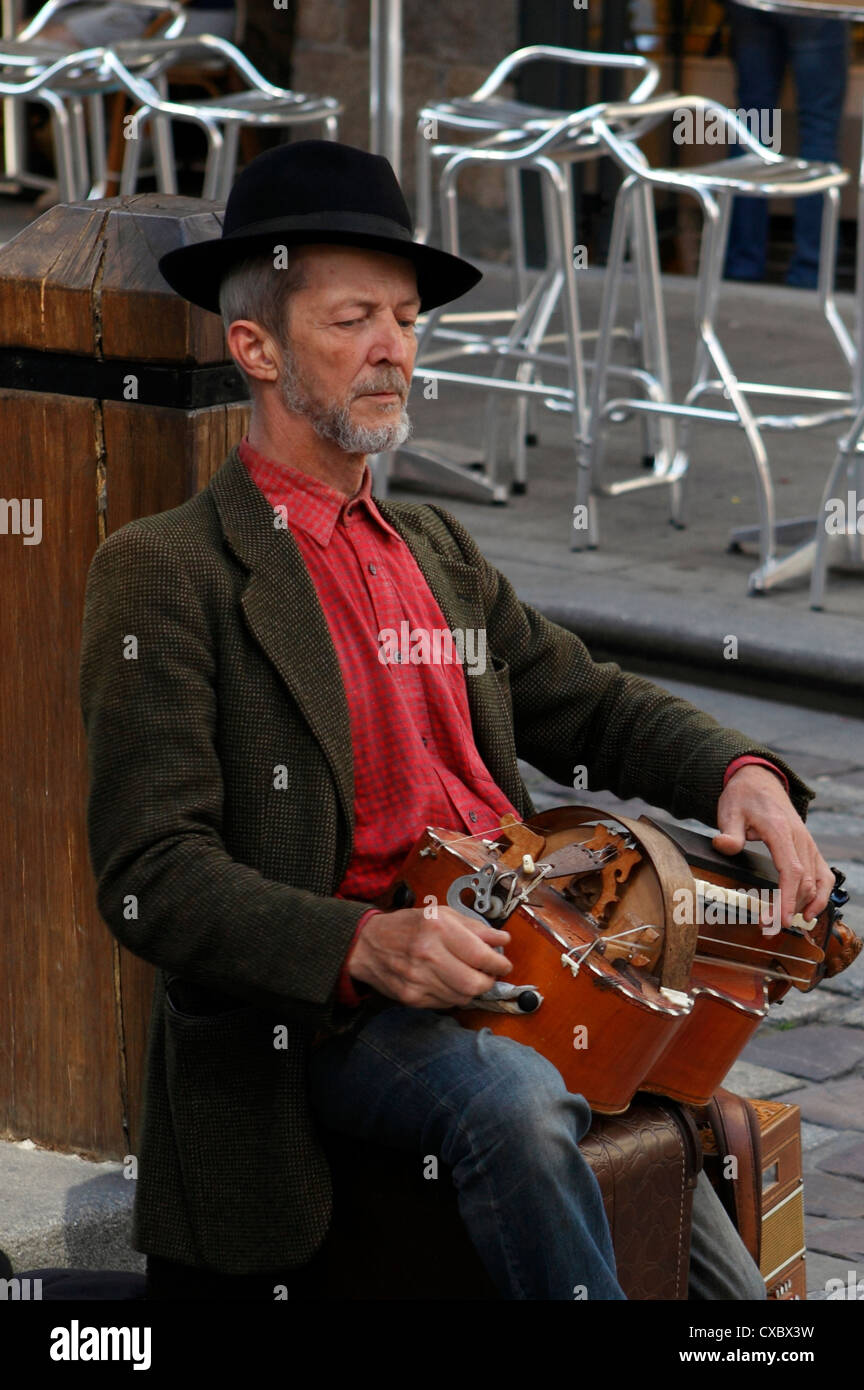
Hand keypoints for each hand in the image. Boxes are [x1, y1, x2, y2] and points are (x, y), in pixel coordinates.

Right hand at [345, 906, 512, 1008]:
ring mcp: (418, 979)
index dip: (499, 963)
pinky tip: (449, 982)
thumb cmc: (405, 926)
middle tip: (489, 974)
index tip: (503, 963)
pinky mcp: (412, 997)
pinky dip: (454, 995)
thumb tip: (501, 939)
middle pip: (475, 983)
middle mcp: (428, 954)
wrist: (366, 945)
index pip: (481, 956)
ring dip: (472, 990)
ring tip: (468, 976)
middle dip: (489, 981)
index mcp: (437, 928)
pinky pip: (446, 1004)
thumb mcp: (440, 914)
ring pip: (463, 997)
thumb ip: (474, 927)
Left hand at [713, 765, 833, 927]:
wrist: (759, 781)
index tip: (777, 919)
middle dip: (790, 908)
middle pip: (804, 881)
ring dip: (807, 904)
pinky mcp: (809, 847)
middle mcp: (800, 838)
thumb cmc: (744, 797)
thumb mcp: (729, 811)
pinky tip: (810, 910)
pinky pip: (824, 874)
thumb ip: (729, 832)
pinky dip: (821, 894)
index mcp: (781, 831)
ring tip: (789, 923)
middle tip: (769, 928)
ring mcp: (808, 843)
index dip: (786, 898)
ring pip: (817, 880)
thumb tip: (723, 846)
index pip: (790, 870)